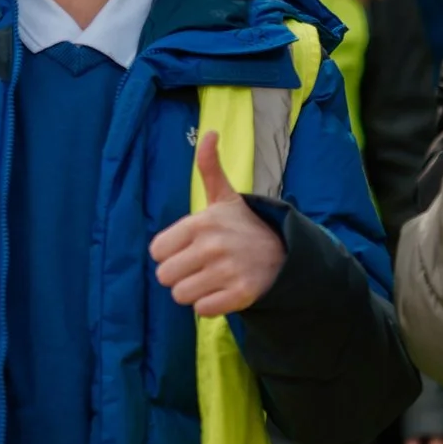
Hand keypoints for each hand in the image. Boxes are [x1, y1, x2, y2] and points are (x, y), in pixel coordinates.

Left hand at [151, 131, 285, 317]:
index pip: (157, 252)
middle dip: (180, 275)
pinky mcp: (240, 295)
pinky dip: (210, 305)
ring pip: (181, 296)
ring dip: (194, 291)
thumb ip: (209, 168)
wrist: (285, 253)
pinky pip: (202, 310)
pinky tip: (224, 290)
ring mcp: (227, 271)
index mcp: (201, 222)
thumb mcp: (225, 197)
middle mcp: (212, 246)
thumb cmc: (244, 227)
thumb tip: (211, 133)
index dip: (169, 253)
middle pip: (165, 277)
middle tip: (200, 267)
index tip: (188, 249)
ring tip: (212, 278)